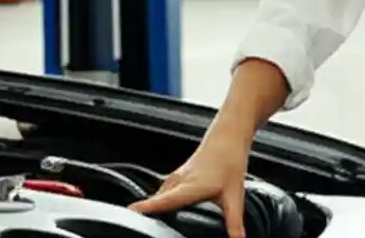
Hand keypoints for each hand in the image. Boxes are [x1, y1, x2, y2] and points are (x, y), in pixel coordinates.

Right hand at [128, 135, 251, 237]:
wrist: (228, 137)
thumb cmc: (230, 160)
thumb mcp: (235, 196)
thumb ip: (234, 223)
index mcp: (189, 187)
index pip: (162, 202)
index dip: (145, 209)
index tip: (129, 215)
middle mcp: (177, 182)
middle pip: (155, 202)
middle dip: (145, 216)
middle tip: (140, 231)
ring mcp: (175, 178)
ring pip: (158, 197)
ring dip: (151, 210)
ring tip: (146, 225)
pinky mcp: (176, 177)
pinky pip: (161, 193)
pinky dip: (158, 204)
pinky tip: (162, 213)